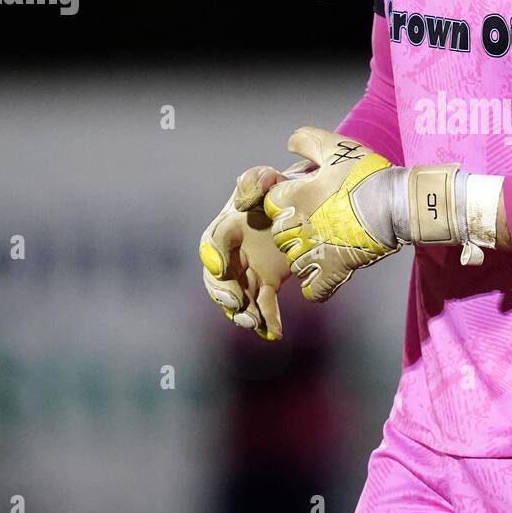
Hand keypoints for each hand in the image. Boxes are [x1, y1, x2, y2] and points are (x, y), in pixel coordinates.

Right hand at [199, 165, 299, 338]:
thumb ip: (254, 182)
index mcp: (228, 225)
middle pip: (218, 278)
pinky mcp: (266, 282)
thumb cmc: (278, 189)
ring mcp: (247, 270)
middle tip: (235, 303)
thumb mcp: (267, 179)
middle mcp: (232, 252)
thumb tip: (242, 202)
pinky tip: (275, 333)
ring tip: (252, 322)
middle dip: (222, 293)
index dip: (213, 254)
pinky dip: (267, 320)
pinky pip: (262, 305)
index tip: (219, 267)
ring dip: (241, 313)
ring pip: (237, 297)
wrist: (299, 205)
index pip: (214, 240)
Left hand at [263, 127, 480, 304]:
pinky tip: (324, 273)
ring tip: (323, 245)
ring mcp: (314, 252)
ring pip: (292, 262)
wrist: (396, 202)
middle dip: (293, 229)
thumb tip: (290, 142)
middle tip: (317, 222)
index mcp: (294, 197)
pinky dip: (315, 284)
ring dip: (303, 255)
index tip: (303, 199)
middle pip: (279, 235)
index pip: (271, 204)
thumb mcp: (336, 147)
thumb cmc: (366, 175)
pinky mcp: (333, 271)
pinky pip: (311, 288)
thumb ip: (308, 141)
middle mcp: (298, 226)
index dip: (285, 201)